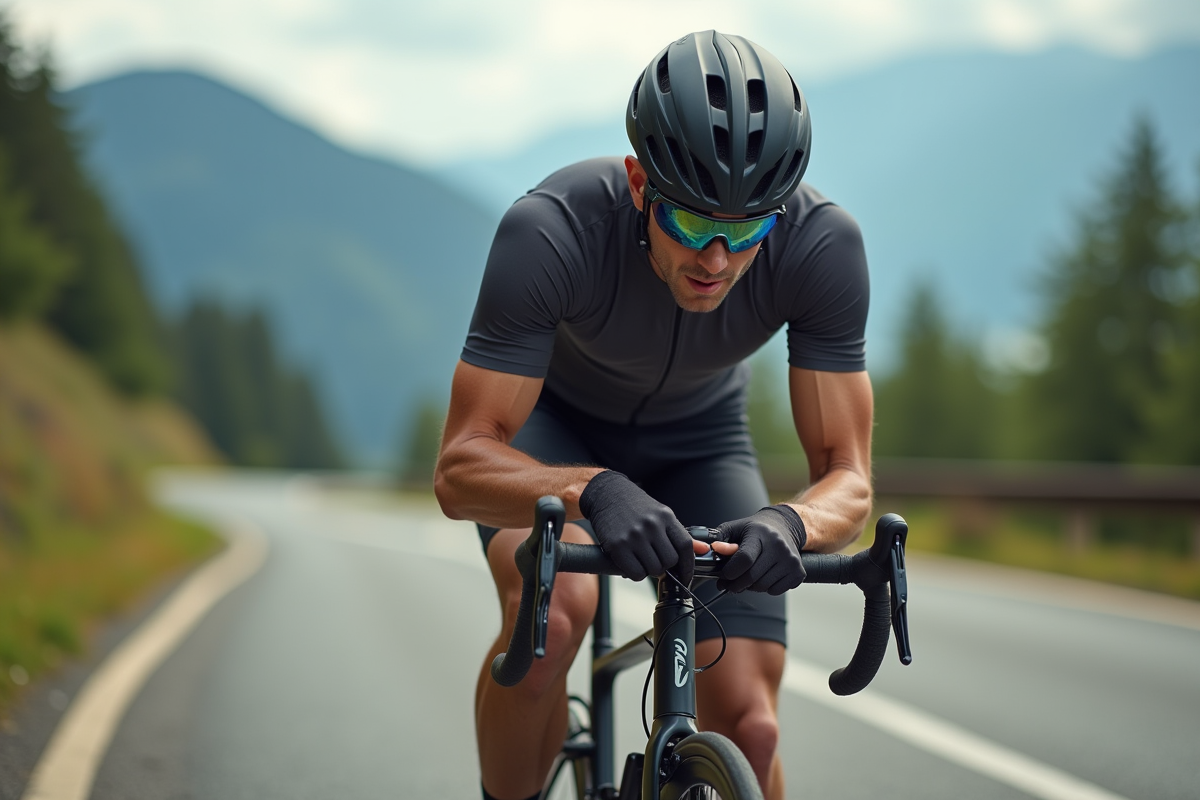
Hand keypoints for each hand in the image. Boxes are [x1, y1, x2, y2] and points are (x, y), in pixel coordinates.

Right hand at [578, 471, 693, 583]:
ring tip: (642, 560)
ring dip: (649, 571)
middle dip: (665, 567)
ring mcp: (634, 536)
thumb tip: (703, 549)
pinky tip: (632, 563)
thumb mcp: (660, 513)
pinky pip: (635, 573)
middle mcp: (651, 525)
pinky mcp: (617, 546)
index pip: (686, 546)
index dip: (689, 565)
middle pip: (670, 561)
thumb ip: (679, 533)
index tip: (686, 574)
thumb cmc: (634, 504)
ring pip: (653, 569)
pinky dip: (636, 574)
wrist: (606, 494)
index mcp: (665, 516)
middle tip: (656, 562)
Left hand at [715, 505, 806, 593]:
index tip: (723, 575)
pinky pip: (776, 591)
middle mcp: (778, 546)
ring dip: (750, 587)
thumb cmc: (757, 530)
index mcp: (760, 534)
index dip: (730, 572)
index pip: (744, 559)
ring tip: (747, 576)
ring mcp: (790, 560)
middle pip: (751, 577)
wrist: (784, 527)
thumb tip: (711, 549)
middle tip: (728, 583)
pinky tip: (764, 576)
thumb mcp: (736, 528)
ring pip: (762, 587)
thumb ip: (721, 539)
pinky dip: (766, 589)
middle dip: (735, 584)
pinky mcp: (798, 572)